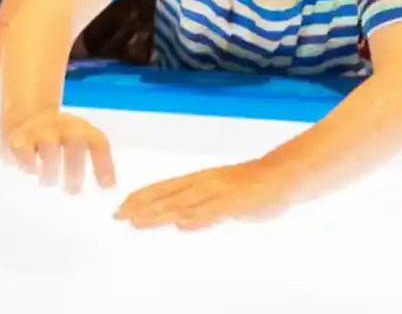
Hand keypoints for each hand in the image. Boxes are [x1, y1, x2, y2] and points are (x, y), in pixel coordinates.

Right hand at [2, 111, 115, 193]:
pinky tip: (31, 174)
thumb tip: (109, 187)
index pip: (97, 142)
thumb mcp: (78, 144)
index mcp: (81, 128)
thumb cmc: (59, 139)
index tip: (107, 187)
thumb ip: (95, 163)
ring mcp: (40, 129)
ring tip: (50, 183)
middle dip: (75, 169)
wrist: (26, 120)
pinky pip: (24, 151)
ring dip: (51, 169)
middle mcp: (62, 125)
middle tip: (73, 191)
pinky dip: (28, 164)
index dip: (103, 164)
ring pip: (49, 147)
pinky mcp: (19, 137)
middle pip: (74, 142)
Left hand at [114, 159, 293, 230]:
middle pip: (168, 195)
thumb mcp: (222, 196)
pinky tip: (182, 225)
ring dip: (159, 213)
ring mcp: (221, 192)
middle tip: (117, 217)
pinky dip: (199, 218)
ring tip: (137, 222)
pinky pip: (215, 211)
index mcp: (201, 180)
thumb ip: (201, 207)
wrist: (284, 176)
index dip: (141, 197)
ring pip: (185, 203)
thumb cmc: (254, 187)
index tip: (121, 208)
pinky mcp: (237, 203)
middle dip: (141, 207)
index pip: (164, 188)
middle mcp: (205, 183)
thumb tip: (180, 219)